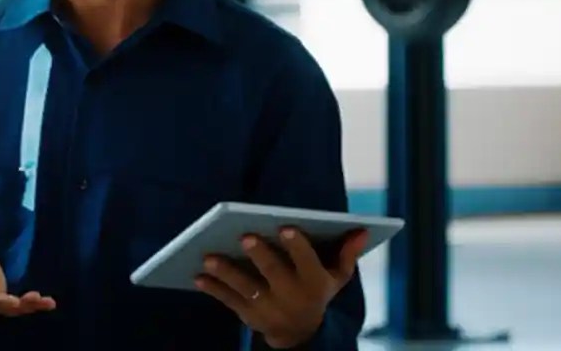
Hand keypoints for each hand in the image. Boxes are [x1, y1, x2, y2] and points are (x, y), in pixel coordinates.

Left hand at [195, 227, 367, 348]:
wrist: (301, 333)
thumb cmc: (317, 291)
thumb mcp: (337, 277)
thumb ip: (347, 253)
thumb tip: (362, 229)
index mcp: (314, 282)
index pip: (307, 262)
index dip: (297, 246)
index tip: (287, 226)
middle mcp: (291, 296)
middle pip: (274, 274)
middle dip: (260, 255)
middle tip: (245, 235)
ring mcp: (268, 308)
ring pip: (246, 288)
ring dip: (227, 272)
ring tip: (209, 256)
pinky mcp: (248, 315)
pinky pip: (228, 300)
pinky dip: (212, 288)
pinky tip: (197, 275)